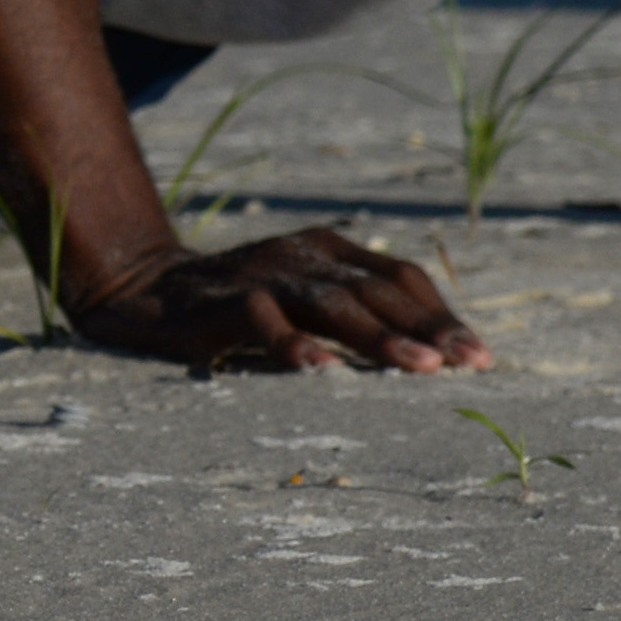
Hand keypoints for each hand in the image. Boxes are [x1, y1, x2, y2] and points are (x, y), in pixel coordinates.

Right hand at [71, 227, 488, 372]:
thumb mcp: (299, 296)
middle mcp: (300, 255)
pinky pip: (260, 319)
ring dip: (380, 336)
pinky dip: (292, 343)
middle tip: (470, 364)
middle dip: (429, 327)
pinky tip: (320, 371)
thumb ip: (350, 310)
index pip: (399, 276)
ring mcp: (260, 274)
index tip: (479, 357)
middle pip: (376, 289)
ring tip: (421, 367)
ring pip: (331, 302)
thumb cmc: (235, 304)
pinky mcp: (219, 301)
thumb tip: (426, 352)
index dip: (441, 313)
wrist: (141, 289)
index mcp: (327, 249)